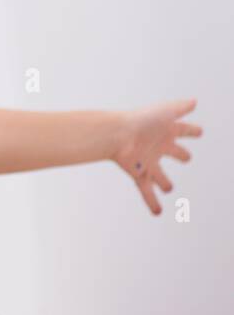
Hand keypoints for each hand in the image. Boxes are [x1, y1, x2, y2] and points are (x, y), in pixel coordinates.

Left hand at [112, 100, 200, 214]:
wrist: (116, 134)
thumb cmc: (140, 121)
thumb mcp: (165, 112)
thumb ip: (180, 108)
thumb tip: (194, 101)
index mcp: (166, 131)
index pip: (184, 130)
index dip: (191, 131)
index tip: (198, 132)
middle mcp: (158, 146)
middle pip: (174, 153)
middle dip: (181, 155)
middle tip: (185, 157)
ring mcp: (148, 161)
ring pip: (160, 175)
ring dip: (165, 182)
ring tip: (168, 188)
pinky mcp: (139, 173)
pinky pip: (146, 191)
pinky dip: (152, 202)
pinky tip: (158, 212)